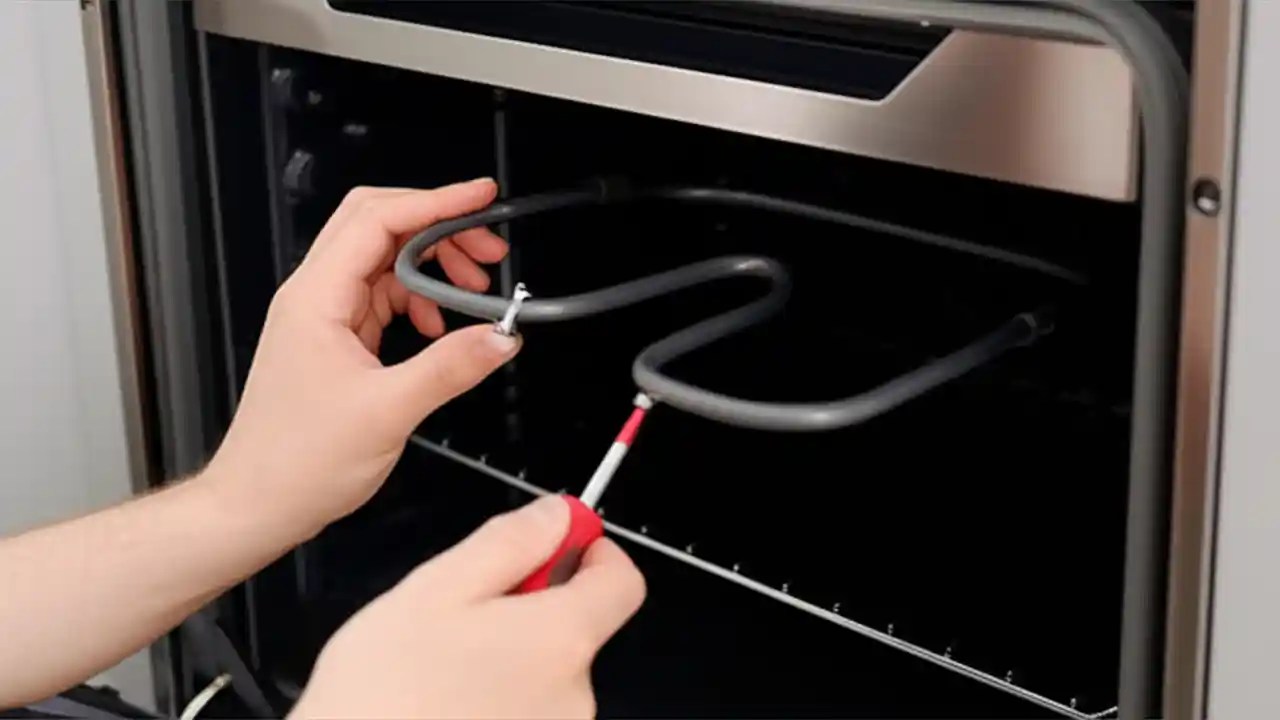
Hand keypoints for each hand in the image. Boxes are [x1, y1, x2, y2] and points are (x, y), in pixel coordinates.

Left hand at [206, 179, 517, 536]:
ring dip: (433, 268)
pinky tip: (440, 328)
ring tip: (473, 292)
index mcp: (316, 299)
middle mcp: (315, 298)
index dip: (436, 201)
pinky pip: (383, 298)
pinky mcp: (334, 340)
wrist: (258, 503)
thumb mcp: (388, 413)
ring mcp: (323, 317)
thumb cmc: (295, 462)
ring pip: (385, 262)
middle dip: (440, 228)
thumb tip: (499, 336)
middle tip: (488, 248)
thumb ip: (450, 368)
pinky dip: (419, 302)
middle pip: (381, 227)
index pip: (379, 220)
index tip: (480, 196)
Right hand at [291, 495, 646, 719]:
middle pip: (577, 628)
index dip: (594, 552)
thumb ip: (508, 543)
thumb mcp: (434, 590)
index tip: (557, 546)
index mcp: (562, 638)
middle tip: (462, 616)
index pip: (622, 582)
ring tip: (442, 668)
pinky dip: (498, 699)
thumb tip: (559, 515)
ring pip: (546, 672)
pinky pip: (528, 710)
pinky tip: (447, 702)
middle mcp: (576, 695)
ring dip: (508, 657)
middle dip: (531, 609)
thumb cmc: (381, 691)